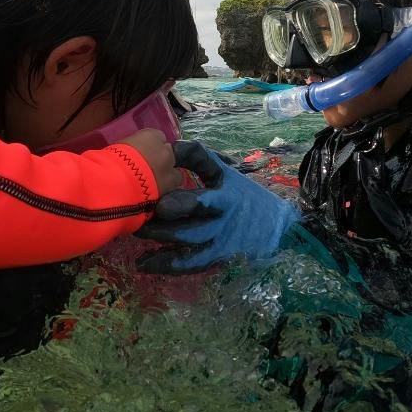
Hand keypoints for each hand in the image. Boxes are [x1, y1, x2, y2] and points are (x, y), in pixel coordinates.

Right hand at [117, 128, 179, 196]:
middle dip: (160, 158)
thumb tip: (130, 153)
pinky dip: (169, 185)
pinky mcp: (170, 184)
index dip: (151, 146)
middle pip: (167, 151)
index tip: (144, 152)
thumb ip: (131, 148)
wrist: (117, 180)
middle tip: (149, 167)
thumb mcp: (120, 146)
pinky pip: (175, 183)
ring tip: (155, 180)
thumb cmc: (113, 159)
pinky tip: (160, 189)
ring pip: (174, 168)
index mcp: (150, 135)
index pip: (157, 136)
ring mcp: (169, 166)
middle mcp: (164, 148)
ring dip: (167, 172)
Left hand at [134, 141, 301, 273]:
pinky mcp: (215, 259)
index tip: (161, 201)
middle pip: (192, 223)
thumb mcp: (227, 174)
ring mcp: (219, 241)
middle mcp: (223, 219)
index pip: (205, 194)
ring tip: (137, 234)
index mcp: (226, 194)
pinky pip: (188, 264)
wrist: (275, 228)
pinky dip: (165, 264)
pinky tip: (143, 263)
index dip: (183, 200)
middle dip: (164, 222)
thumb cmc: (244, 195)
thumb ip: (201, 160)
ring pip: (188, 244)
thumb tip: (171, 147)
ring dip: (161, 240)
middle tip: (139, 217)